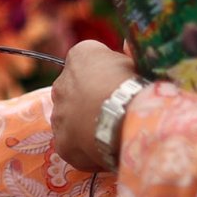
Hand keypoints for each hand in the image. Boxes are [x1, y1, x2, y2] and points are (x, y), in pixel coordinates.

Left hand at [50, 40, 137, 170]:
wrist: (126, 116)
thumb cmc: (137, 84)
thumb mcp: (135, 61)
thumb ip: (125, 56)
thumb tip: (127, 45)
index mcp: (80, 55)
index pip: (89, 61)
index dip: (106, 74)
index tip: (120, 85)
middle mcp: (61, 82)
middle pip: (75, 90)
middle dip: (90, 99)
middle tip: (115, 111)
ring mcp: (58, 114)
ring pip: (70, 118)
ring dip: (85, 124)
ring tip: (112, 133)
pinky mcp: (62, 143)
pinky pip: (73, 146)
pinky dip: (86, 150)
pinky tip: (106, 151)